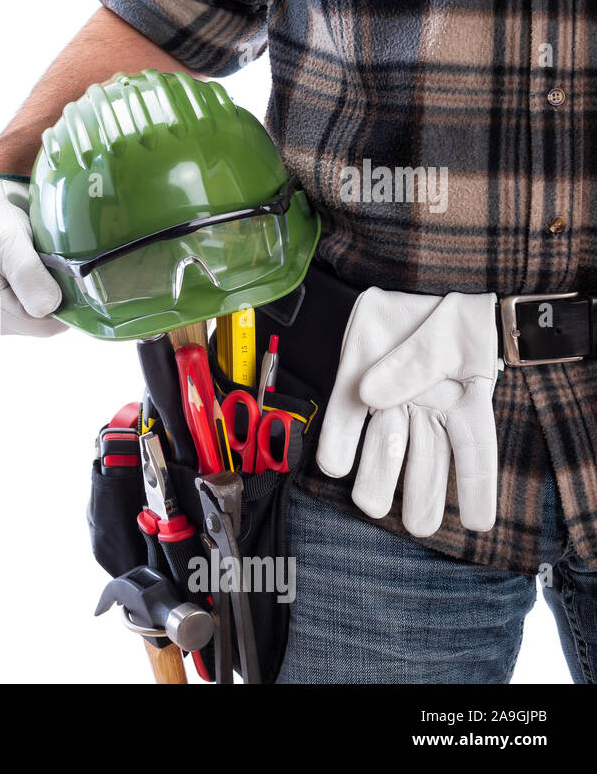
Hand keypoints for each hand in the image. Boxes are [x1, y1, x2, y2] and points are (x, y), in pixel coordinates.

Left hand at [316, 288, 499, 535]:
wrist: (409, 289)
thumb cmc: (446, 318)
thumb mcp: (442, 338)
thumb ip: (413, 367)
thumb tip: (374, 396)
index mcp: (464, 401)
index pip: (475, 450)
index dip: (477, 486)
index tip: (480, 522)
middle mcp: (426, 409)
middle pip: (425, 457)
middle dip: (420, 492)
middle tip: (418, 525)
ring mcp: (389, 401)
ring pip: (386, 445)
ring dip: (378, 473)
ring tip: (369, 506)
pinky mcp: (354, 387)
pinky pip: (345, 419)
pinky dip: (337, 441)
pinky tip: (332, 466)